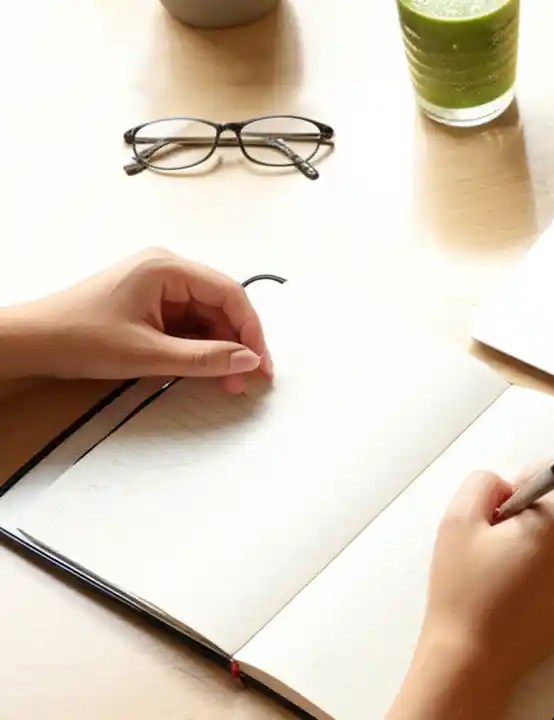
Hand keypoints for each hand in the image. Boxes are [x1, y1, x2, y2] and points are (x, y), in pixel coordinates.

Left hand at [0, 248, 270, 393]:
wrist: (30, 342)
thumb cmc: (79, 338)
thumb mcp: (149, 354)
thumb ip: (205, 358)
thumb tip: (248, 361)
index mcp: (167, 268)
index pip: (229, 293)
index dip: (251, 330)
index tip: (261, 362)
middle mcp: (166, 270)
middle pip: (220, 305)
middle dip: (236, 343)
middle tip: (249, 378)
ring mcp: (157, 286)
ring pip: (205, 317)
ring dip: (219, 349)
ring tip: (227, 381)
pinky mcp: (148, 304)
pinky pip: (186, 324)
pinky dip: (198, 347)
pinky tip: (205, 370)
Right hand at [388, 468, 553, 719]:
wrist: (472, 660)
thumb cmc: (463, 591)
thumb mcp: (459, 520)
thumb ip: (485, 482)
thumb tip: (508, 485)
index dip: (531, 481)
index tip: (505, 507)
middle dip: (541, 510)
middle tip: (503, 539)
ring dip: (550, 541)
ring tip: (511, 567)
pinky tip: (525, 591)